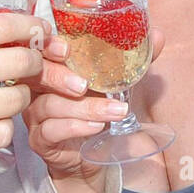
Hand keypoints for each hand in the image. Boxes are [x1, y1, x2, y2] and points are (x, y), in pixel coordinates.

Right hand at [0, 7, 45, 181]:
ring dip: (19, 97)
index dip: (29, 26)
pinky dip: (2, 129)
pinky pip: (1, 135)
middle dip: (33, 62)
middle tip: (29, 65)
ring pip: (16, 100)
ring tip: (8, 97)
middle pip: (20, 62)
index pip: (4, 25)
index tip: (35, 31)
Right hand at [23, 28, 163, 192]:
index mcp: (52, 68)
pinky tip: (96, 127)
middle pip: (38, 76)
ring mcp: (35, 116)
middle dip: (60, 77)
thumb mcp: (116, 84)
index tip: (66, 48)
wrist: (88, 157)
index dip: (49, 47)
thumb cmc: (97, 112)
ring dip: (84, 108)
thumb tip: (158, 35)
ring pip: (49, 105)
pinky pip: (50, 131)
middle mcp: (38, 89)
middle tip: (86, 84)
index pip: (41, 51)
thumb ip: (132, 60)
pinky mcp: (40, 140)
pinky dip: (75, 127)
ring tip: (114, 112)